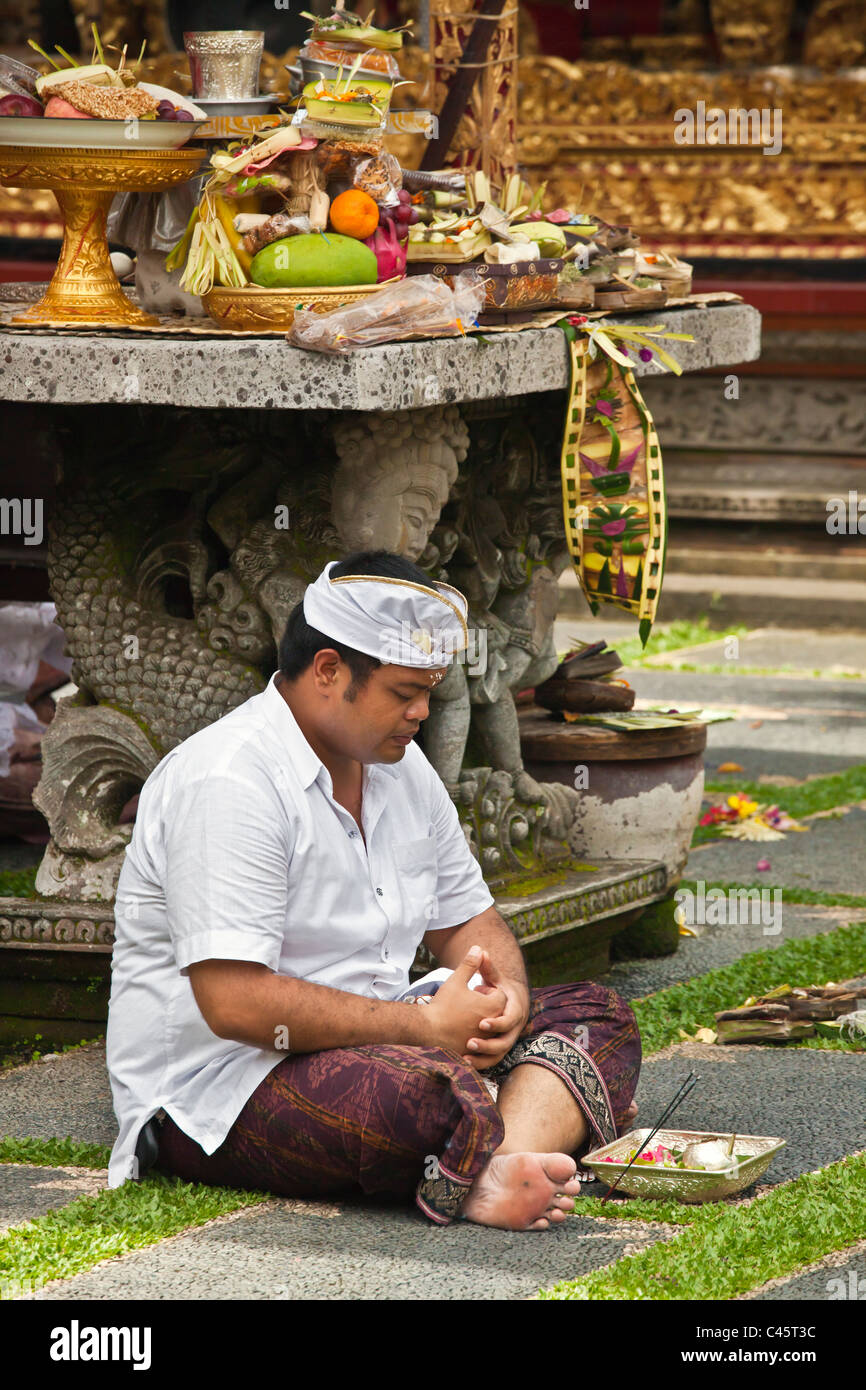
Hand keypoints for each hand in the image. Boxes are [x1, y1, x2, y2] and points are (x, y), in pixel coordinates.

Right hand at [424, 947, 506, 1059]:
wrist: (427, 1031)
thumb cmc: (442, 1005)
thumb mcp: (456, 980)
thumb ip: (470, 964)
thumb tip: (478, 948)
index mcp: (492, 1006)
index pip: (500, 995)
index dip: (487, 990)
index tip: (475, 990)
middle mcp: (492, 1025)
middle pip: (498, 1011)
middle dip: (487, 1005)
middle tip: (471, 1001)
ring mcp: (484, 1040)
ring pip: (490, 1028)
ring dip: (482, 1021)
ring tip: (466, 1016)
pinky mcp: (475, 1051)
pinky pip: (481, 1044)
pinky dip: (475, 1036)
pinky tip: (461, 1030)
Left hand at [462, 950, 529, 1070]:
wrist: (505, 1005)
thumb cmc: (497, 989)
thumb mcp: (494, 979)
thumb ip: (487, 967)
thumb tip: (480, 949)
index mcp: (515, 1010)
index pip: (510, 1020)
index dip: (497, 1023)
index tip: (481, 1023)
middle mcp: (513, 1029)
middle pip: (505, 1042)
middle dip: (487, 1043)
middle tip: (469, 1041)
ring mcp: (506, 1041)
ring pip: (498, 1054)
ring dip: (482, 1056)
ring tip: (465, 1055)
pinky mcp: (498, 1050)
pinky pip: (491, 1062)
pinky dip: (479, 1064)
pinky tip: (464, 1062)